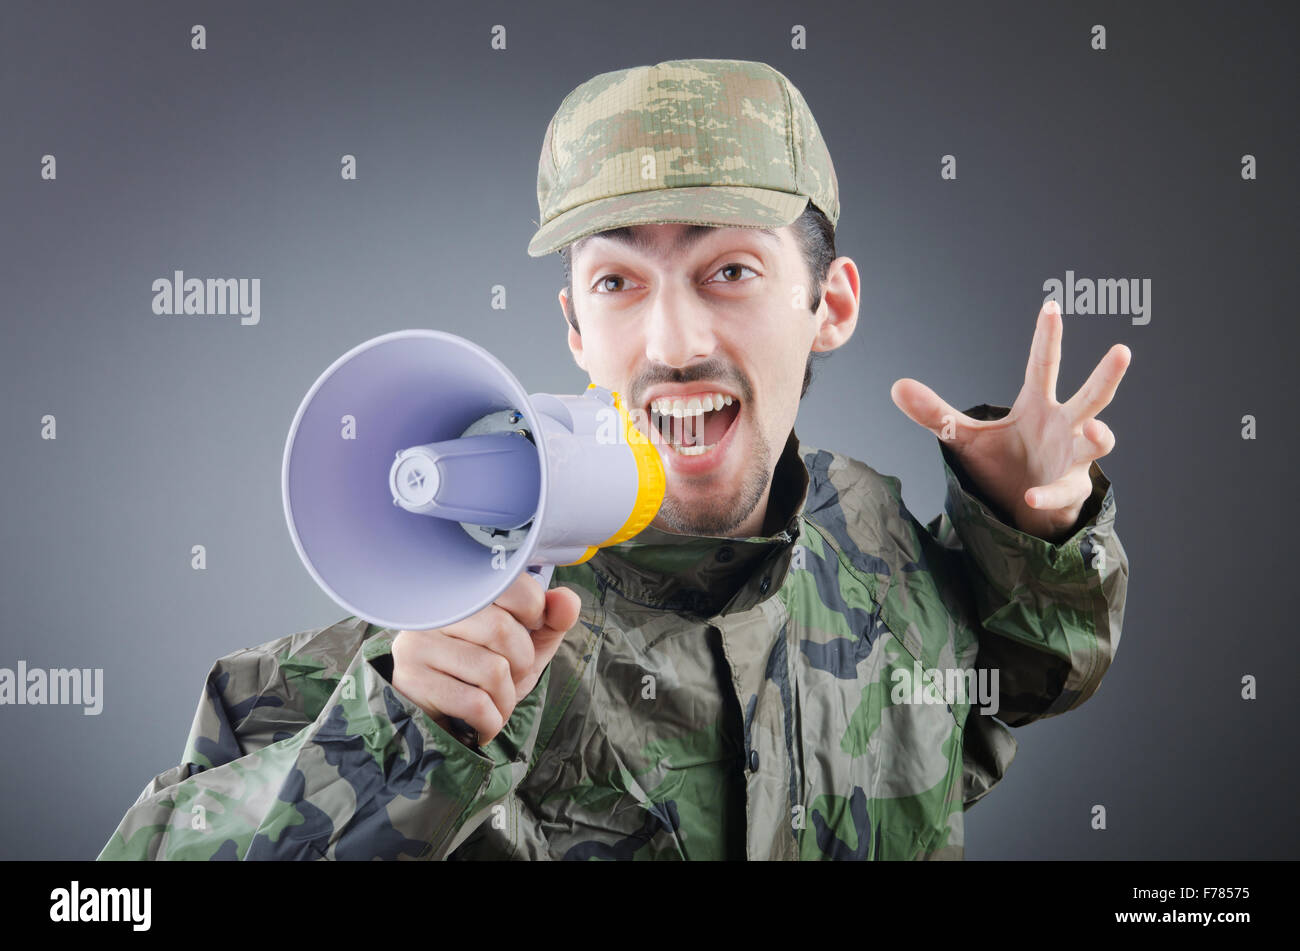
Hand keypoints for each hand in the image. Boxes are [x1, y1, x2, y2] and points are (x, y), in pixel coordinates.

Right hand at [390, 574, 581, 745]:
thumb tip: (568, 601)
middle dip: (521, 664)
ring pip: (492, 670)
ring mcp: (416, 644)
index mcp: (464, 590)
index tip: (527, 630)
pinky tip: (480, 722)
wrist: (443, 722)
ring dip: (506, 699)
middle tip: (508, 677)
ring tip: (494, 703)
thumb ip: (552, 620)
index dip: (534, 613)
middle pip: (502, 630)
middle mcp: (434, 610)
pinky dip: (491, 721)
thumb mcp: (526, 645)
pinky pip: (474, 703)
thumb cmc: (485, 676)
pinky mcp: (409, 681)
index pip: (513, 585)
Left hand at [890, 299, 1130, 541]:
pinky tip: (1030, 497)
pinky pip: (1064, 490)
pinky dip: (1049, 494)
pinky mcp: (1071, 489)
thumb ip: (935, 413)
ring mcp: (1072, 457)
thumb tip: (896, 386)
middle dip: (1107, 375)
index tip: (1051, 305)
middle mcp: (1063, 425)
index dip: (1046, 336)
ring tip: (1097, 431)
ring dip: (1100, 437)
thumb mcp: (964, 437)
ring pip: (1098, 442)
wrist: (1019, 508)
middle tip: (1123, 351)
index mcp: (1037, 406)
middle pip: (1091, 396)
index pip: (1043, 365)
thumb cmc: (1002, 462)